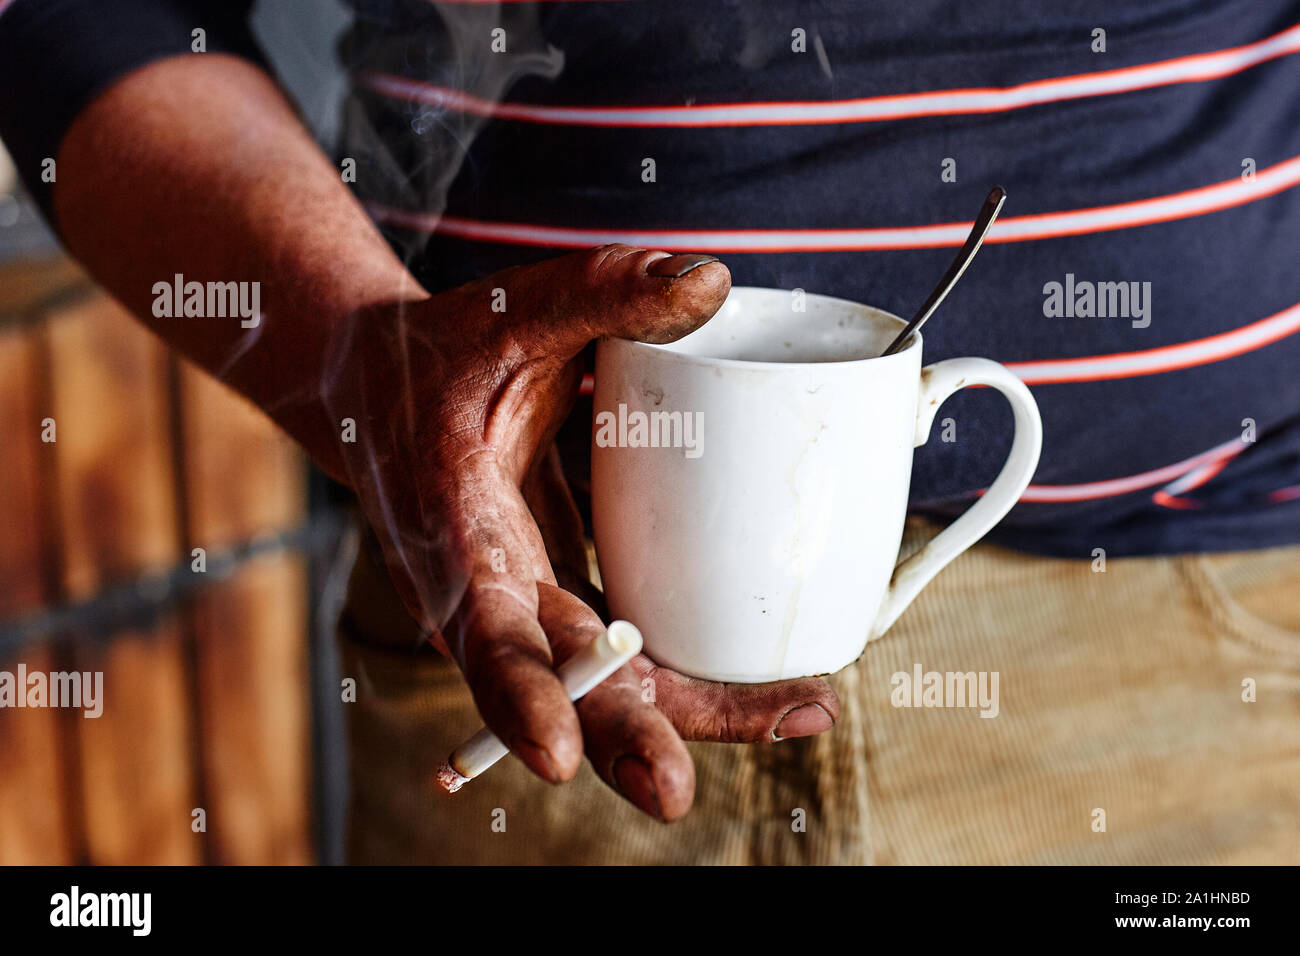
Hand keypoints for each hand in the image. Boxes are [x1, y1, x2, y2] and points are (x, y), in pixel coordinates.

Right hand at [327, 245, 839, 819]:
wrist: (385, 394)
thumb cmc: (436, 358)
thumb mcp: (503, 314)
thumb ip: (599, 296)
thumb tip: (711, 284)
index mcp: (454, 535)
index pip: (477, 630)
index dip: (514, 695)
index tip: (555, 755)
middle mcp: (490, 591)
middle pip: (558, 685)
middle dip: (622, 740)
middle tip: (674, 792)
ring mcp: (534, 600)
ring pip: (612, 680)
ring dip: (695, 711)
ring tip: (797, 710)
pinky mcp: (568, 592)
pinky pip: (634, 647)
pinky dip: (697, 670)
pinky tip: (775, 676)